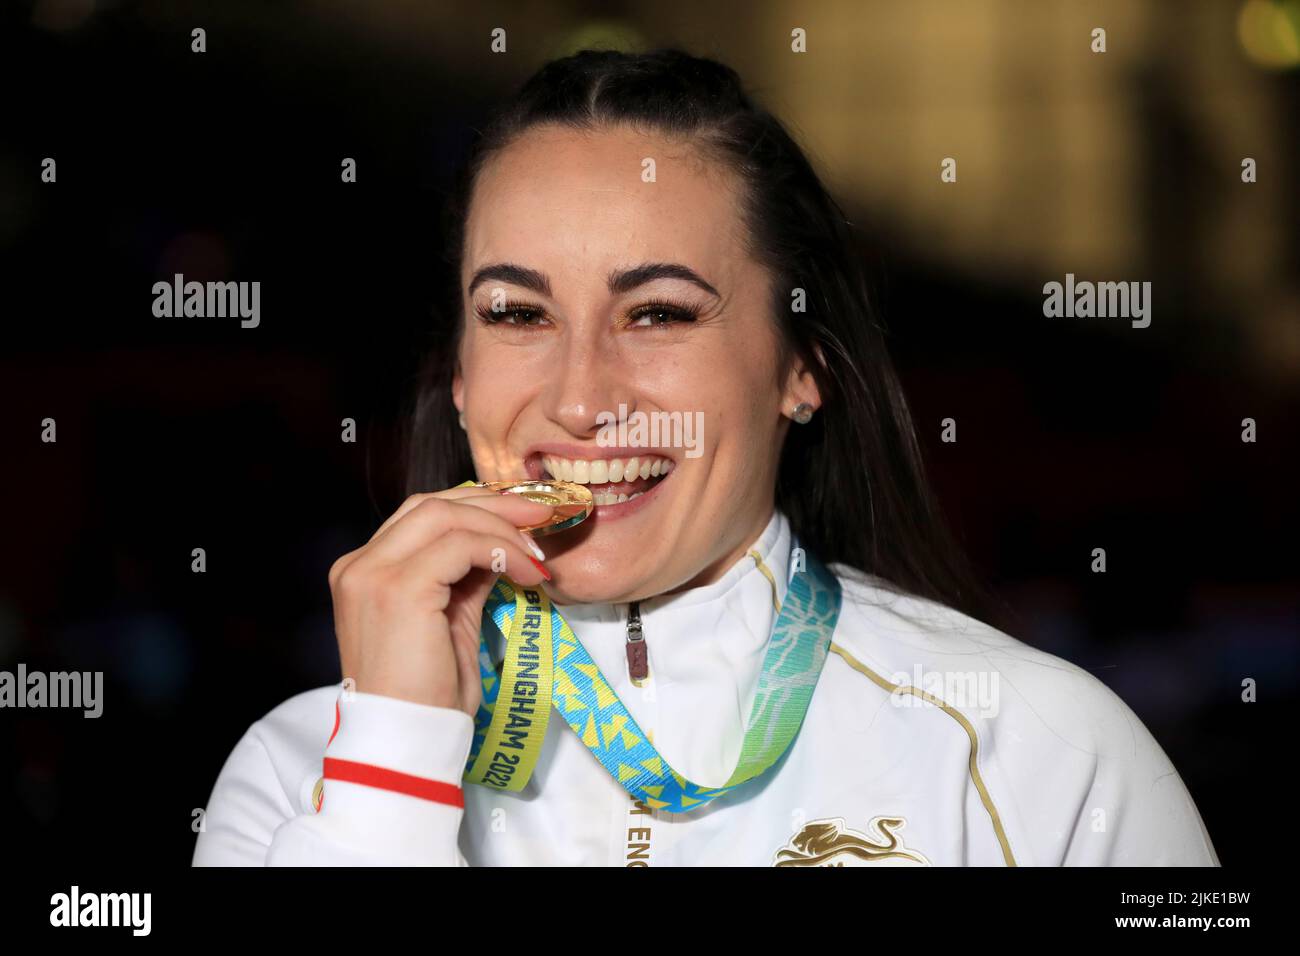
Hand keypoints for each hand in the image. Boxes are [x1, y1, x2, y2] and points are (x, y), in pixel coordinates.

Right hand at [328, 486, 552, 715]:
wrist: (407, 743)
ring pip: (445, 515)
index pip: (421, 517)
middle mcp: (359, 566)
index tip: (521, 519)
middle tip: (541, 516)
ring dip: (501, 527)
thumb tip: (500, 547)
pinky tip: (528, 573)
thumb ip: (465, 580)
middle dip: (493, 503)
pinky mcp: (399, 588)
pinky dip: (502, 550)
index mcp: (363, 574)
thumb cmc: (427, 697)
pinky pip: (461, 545)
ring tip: (537, 553)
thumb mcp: (450, 623)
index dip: (475, 509)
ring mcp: (373, 574)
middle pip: (431, 505)